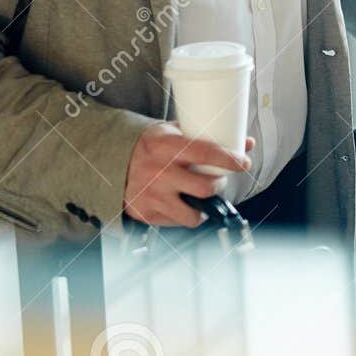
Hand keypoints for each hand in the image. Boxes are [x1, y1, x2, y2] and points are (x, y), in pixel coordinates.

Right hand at [123, 122, 253, 227]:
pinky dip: (184, 215)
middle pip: (205, 188)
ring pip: (193, 214)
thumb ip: (207, 137)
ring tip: (199, 197)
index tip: (243, 162)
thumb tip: (246, 143)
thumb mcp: (173, 133)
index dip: (229, 160)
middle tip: (217, 181)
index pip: (206, 153)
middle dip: (218, 186)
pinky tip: (181, 204)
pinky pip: (177, 222)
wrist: (109, 162)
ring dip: (203, 208)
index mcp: (166, 147)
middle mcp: (159, 172)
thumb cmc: (149, 147)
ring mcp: (152, 196)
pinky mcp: (146, 214)